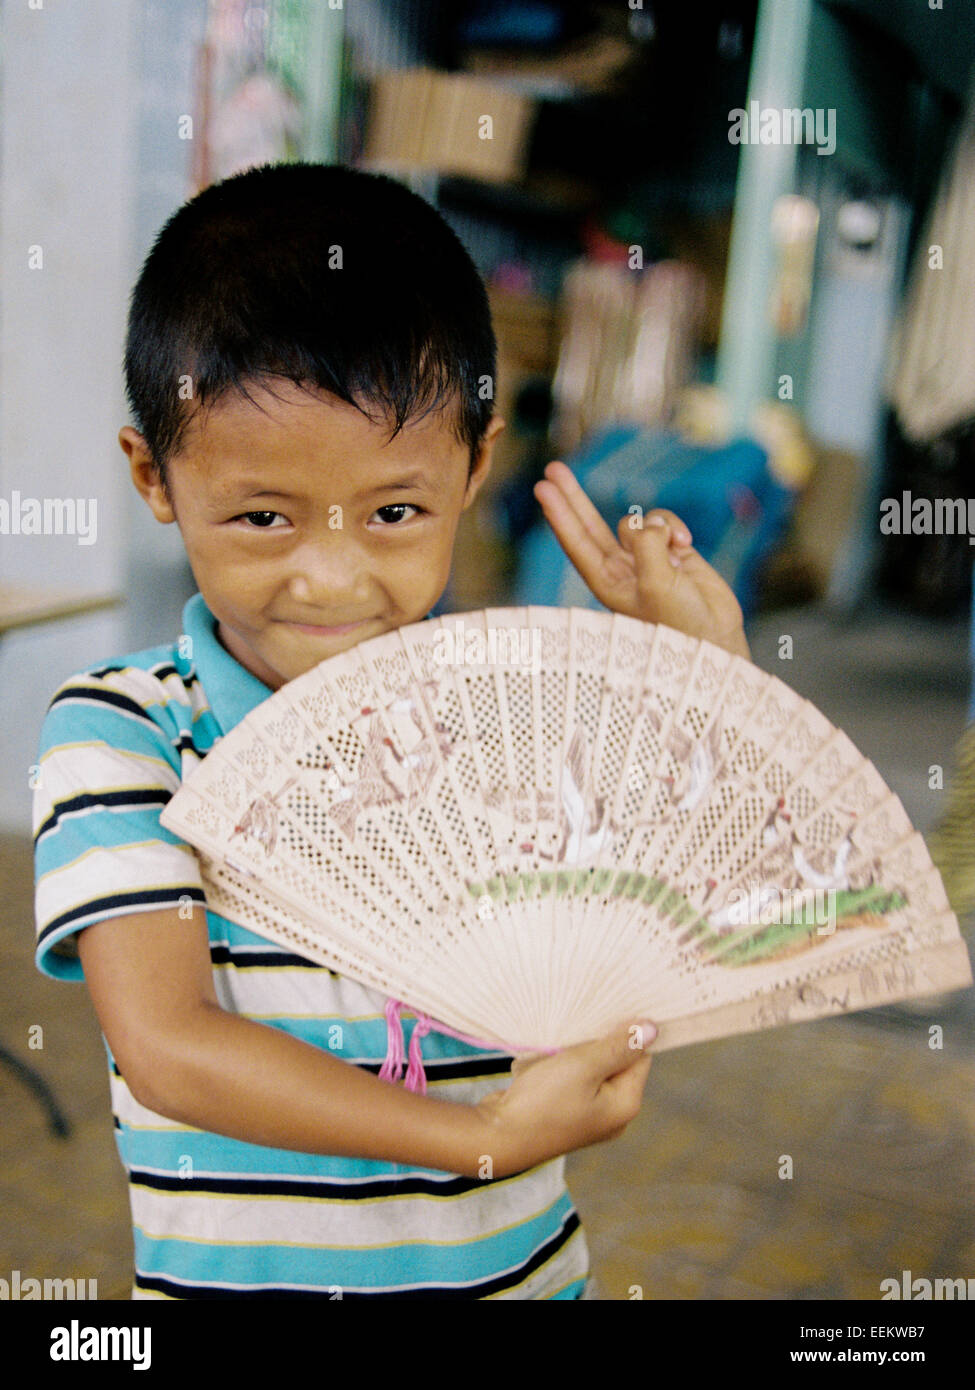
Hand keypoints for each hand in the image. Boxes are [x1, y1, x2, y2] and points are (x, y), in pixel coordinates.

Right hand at [476, 1021, 655, 1175]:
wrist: (498, 1136)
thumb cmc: (543, 1102)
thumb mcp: (583, 1066)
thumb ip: (618, 1046)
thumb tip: (653, 1028)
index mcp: (626, 1104)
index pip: (640, 1056)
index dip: (624, 1034)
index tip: (600, 1019)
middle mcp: (612, 1114)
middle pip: (616, 1062)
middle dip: (595, 1044)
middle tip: (574, 1036)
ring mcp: (588, 1115)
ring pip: (591, 1069)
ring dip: (574, 1054)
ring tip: (554, 1053)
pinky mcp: (566, 1113)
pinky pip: (572, 1080)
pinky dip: (559, 1068)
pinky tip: (542, 1066)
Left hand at [534, 461, 749, 659]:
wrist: (716, 639)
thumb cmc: (680, 624)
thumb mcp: (656, 585)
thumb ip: (646, 547)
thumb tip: (648, 523)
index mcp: (606, 583)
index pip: (576, 542)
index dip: (559, 514)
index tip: (542, 487)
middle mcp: (621, 569)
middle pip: (590, 525)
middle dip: (574, 497)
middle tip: (553, 469)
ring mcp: (646, 559)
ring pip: (636, 521)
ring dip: (654, 524)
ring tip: (675, 548)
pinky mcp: (672, 551)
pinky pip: (663, 522)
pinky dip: (674, 525)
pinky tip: (686, 543)